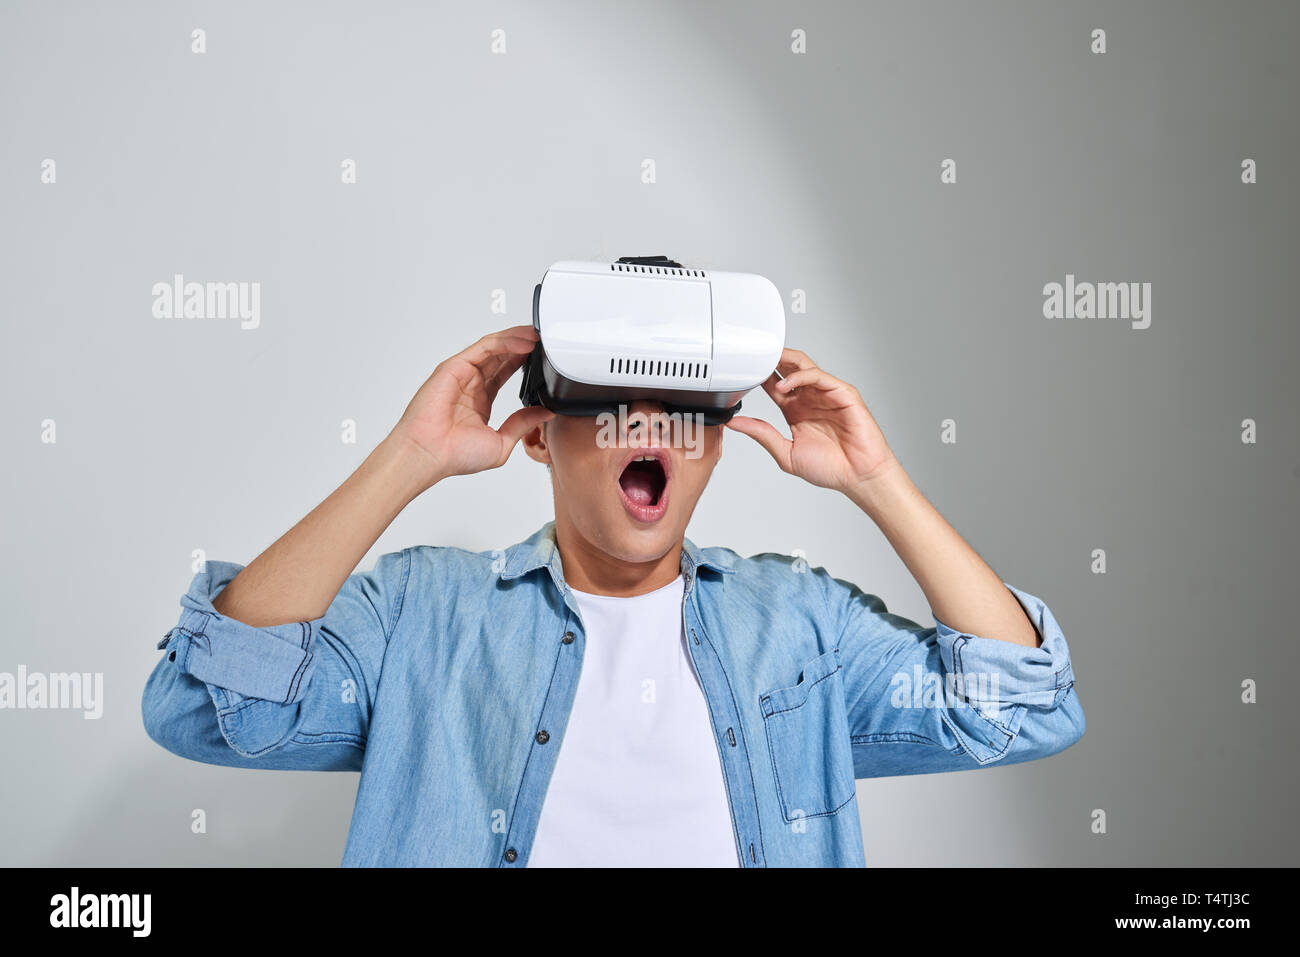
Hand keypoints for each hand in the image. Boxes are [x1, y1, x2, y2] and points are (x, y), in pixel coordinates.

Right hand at [390, 325, 554, 486]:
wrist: (429, 454)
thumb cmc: (454, 455)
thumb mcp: (501, 443)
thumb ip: (522, 424)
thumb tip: (545, 413)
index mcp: (480, 400)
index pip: (505, 372)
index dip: (524, 361)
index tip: (543, 357)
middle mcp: (471, 384)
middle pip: (501, 355)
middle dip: (524, 345)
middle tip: (545, 341)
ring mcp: (463, 374)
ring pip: (494, 347)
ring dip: (517, 339)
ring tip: (537, 337)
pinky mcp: (455, 366)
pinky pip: (484, 348)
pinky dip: (505, 342)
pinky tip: (523, 343)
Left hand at [726, 348, 898, 494]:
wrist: (858, 477)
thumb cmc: (830, 468)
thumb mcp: (786, 452)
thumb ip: (762, 434)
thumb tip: (734, 422)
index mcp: (796, 410)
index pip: (774, 384)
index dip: (758, 375)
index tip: (741, 370)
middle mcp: (810, 399)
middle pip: (788, 368)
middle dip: (770, 359)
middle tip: (752, 356)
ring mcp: (827, 394)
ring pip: (803, 366)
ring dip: (784, 361)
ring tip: (765, 362)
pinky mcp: (843, 393)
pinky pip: (819, 376)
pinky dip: (800, 377)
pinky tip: (784, 385)